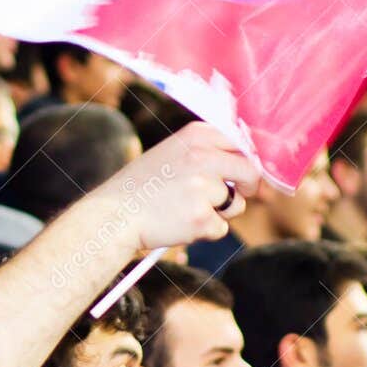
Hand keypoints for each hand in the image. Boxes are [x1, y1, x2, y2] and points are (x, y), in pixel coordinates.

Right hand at [95, 123, 260, 250]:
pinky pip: (221, 228)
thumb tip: (253, 171)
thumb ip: (209, 154)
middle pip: (250, 171)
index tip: (247, 176)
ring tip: (186, 209)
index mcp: (197, 135)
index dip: (250, 162)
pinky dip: (205, 231)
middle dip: (248, 188)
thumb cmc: (144, 186)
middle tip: (232, 198)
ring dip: (220, 213)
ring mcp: (203, 187)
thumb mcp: (174, 153)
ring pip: (236, 204)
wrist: (113, 214)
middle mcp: (203, 156)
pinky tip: (179, 224)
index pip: (243, 143)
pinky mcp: (201, 217)